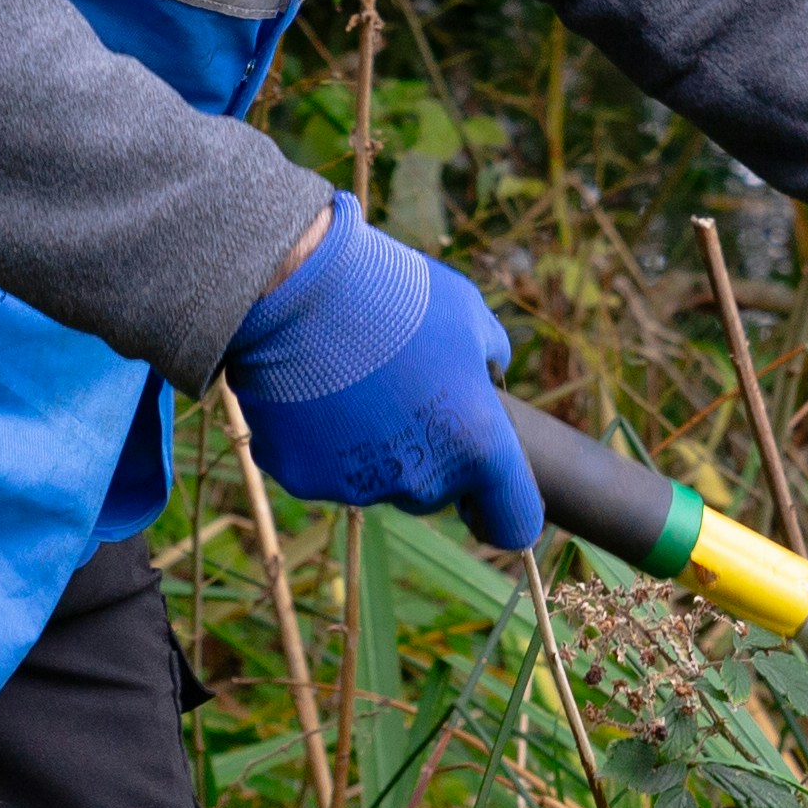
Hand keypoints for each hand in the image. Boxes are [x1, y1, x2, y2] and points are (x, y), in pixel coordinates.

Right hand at [226, 199, 545, 551]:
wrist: (294, 287)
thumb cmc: (392, 292)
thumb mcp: (467, 310)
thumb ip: (488, 355)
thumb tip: (485, 372)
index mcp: (477, 445)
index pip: (513, 520)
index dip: (501, 509)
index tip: (485, 496)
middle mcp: (422, 480)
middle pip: (433, 492)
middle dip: (425, 453)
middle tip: (398, 390)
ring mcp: (360, 486)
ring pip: (375, 479)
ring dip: (368, 442)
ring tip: (347, 376)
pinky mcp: (304, 480)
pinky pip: (320, 467)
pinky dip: (317, 438)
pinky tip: (307, 388)